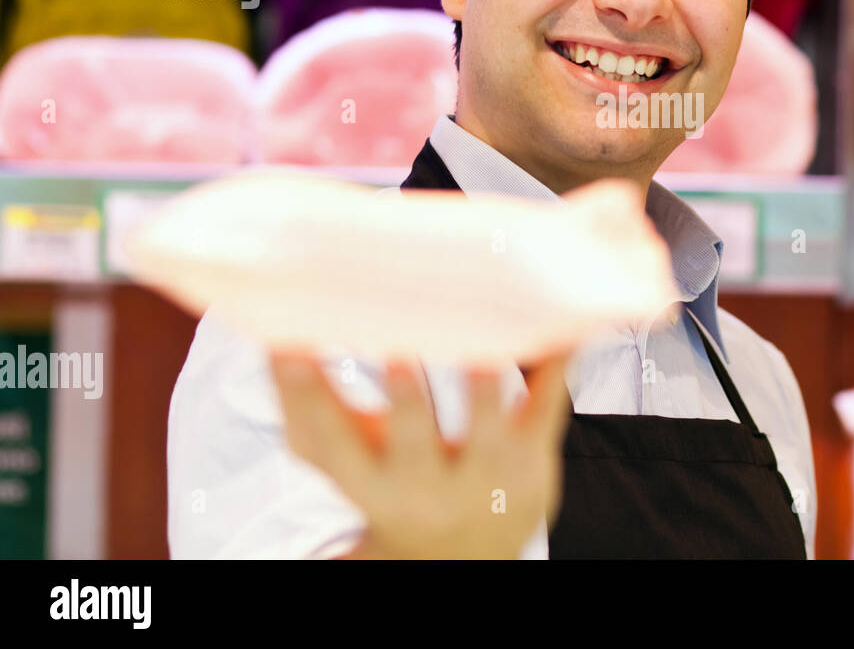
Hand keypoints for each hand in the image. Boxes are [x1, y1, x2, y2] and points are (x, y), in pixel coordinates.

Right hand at [268, 352, 570, 558]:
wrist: (466, 553)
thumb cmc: (390, 485)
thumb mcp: (344, 460)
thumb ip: (305, 406)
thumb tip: (269, 334)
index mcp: (369, 481)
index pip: (329, 443)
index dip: (306, 394)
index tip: (288, 344)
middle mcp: (426, 481)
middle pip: (413, 441)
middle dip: (407, 400)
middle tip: (401, 353)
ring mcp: (486, 468)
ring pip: (488, 426)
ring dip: (487, 386)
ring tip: (485, 344)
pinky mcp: (533, 451)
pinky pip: (548, 405)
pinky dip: (556, 364)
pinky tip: (561, 323)